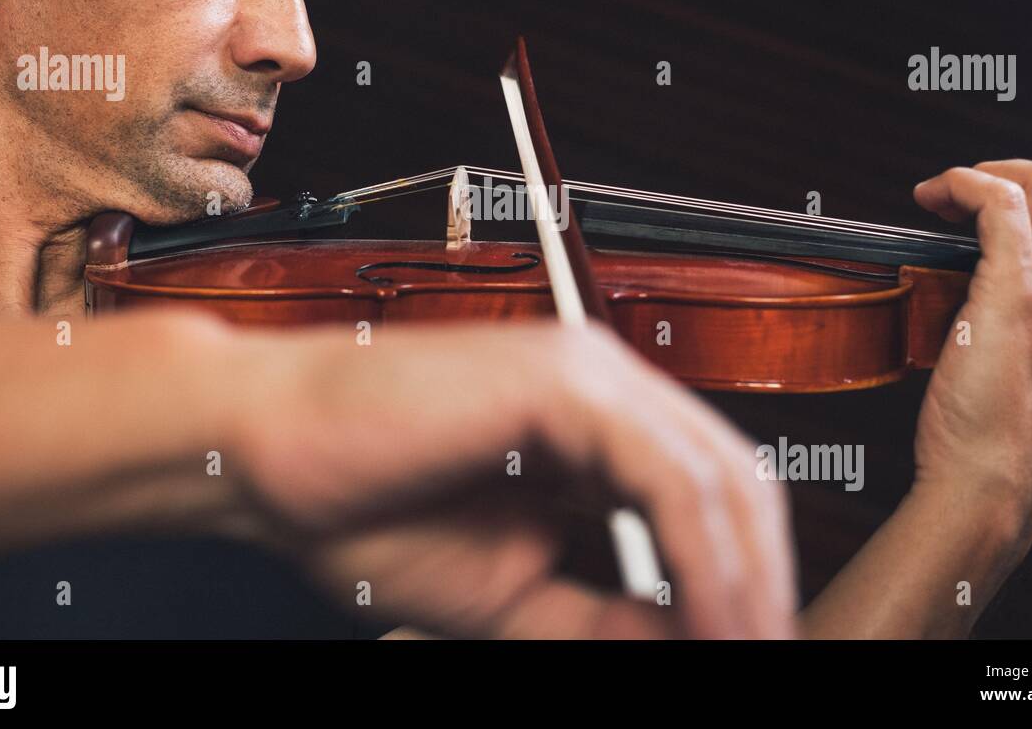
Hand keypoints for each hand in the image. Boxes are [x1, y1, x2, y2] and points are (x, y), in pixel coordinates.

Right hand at [229, 320, 796, 638]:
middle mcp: (605, 389)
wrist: (265, 452)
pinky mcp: (564, 381)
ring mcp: (589, 375)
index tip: (746, 649)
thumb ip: (601, 617)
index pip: (709, 499)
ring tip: (748, 649)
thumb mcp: (509, 594)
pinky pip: (667, 474)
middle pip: (734, 486)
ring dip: (745, 580)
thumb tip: (689, 640)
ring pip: (717, 477)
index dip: (742, 583)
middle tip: (766, 655)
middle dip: (761, 585)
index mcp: (594, 431)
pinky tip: (710, 620)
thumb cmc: (363, 507)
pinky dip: (702, 558)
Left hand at [912, 155, 1031, 521]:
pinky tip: (934, 196)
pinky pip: (998, 199)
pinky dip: (961, 181)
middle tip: (968, 195)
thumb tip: (1022, 303)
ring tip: (946, 196)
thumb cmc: (1004, 439)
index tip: (1006, 206)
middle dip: (1020, 168)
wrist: (992, 481)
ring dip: (988, 170)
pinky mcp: (1015, 289)